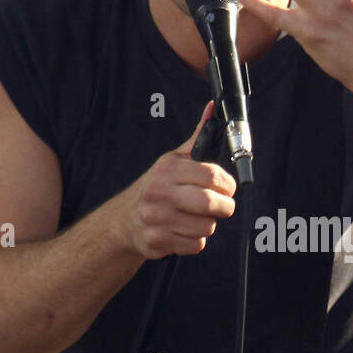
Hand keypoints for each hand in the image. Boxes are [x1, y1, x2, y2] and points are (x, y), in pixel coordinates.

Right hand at [119, 104, 235, 259]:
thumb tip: (213, 108)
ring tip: (195, 217)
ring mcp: (157, 218)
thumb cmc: (157, 187)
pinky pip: (195, 245)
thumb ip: (197, 138)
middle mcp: (160, 193)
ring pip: (206, 227)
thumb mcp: (173, 160)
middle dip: (224, 207)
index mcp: (168, 170)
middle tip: (221, 206)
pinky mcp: (157, 241)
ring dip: (207, 225)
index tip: (227, 188)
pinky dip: (195, 240)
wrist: (124, 219)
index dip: (227, 185)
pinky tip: (183, 230)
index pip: (212, 176)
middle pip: (211, 204)